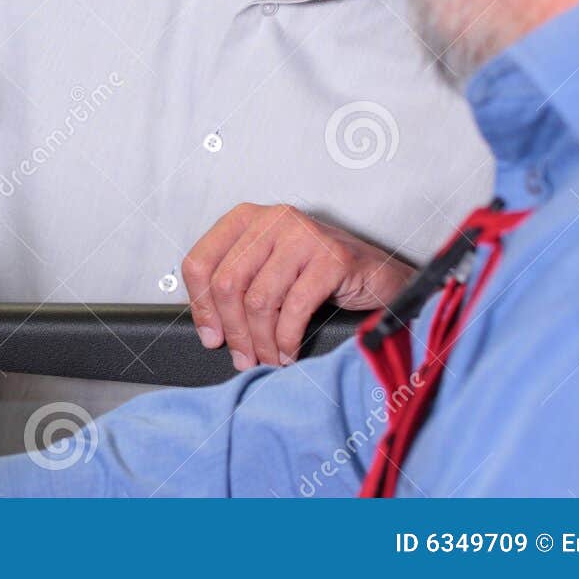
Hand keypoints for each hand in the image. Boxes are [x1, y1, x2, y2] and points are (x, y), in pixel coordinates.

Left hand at [182, 203, 413, 370]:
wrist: (378, 275)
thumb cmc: (318, 274)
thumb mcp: (268, 271)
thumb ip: (237, 286)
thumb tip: (210, 327)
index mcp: (246, 219)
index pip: (200, 262)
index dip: (201, 306)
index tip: (211, 336)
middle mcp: (272, 220)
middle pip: (227, 283)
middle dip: (233, 331)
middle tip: (243, 358)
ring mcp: (303, 235)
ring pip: (259, 300)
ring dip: (261, 341)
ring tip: (269, 358)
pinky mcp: (333, 258)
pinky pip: (295, 308)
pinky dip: (287, 339)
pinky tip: (289, 352)